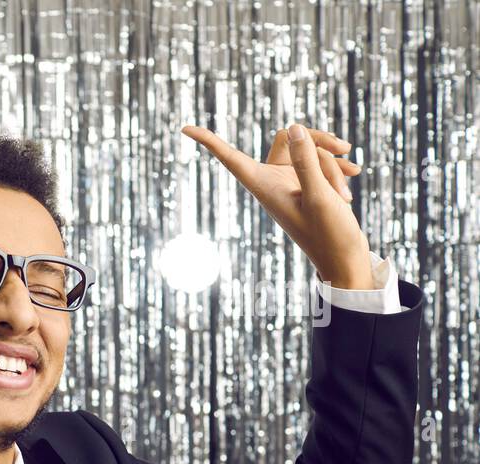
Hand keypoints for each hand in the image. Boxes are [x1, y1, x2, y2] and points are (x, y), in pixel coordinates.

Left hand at [181, 123, 375, 288]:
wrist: (344, 259)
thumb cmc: (329, 235)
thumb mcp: (320, 196)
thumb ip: (306, 162)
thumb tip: (293, 128)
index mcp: (264, 187)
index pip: (230, 159)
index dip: (209, 143)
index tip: (184, 129)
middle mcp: (272, 181)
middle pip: (289, 138)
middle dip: (318, 143)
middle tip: (344, 150)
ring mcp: (290, 180)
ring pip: (309, 148)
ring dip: (332, 163)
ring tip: (347, 188)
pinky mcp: (306, 182)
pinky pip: (319, 160)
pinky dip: (336, 167)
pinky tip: (354, 174)